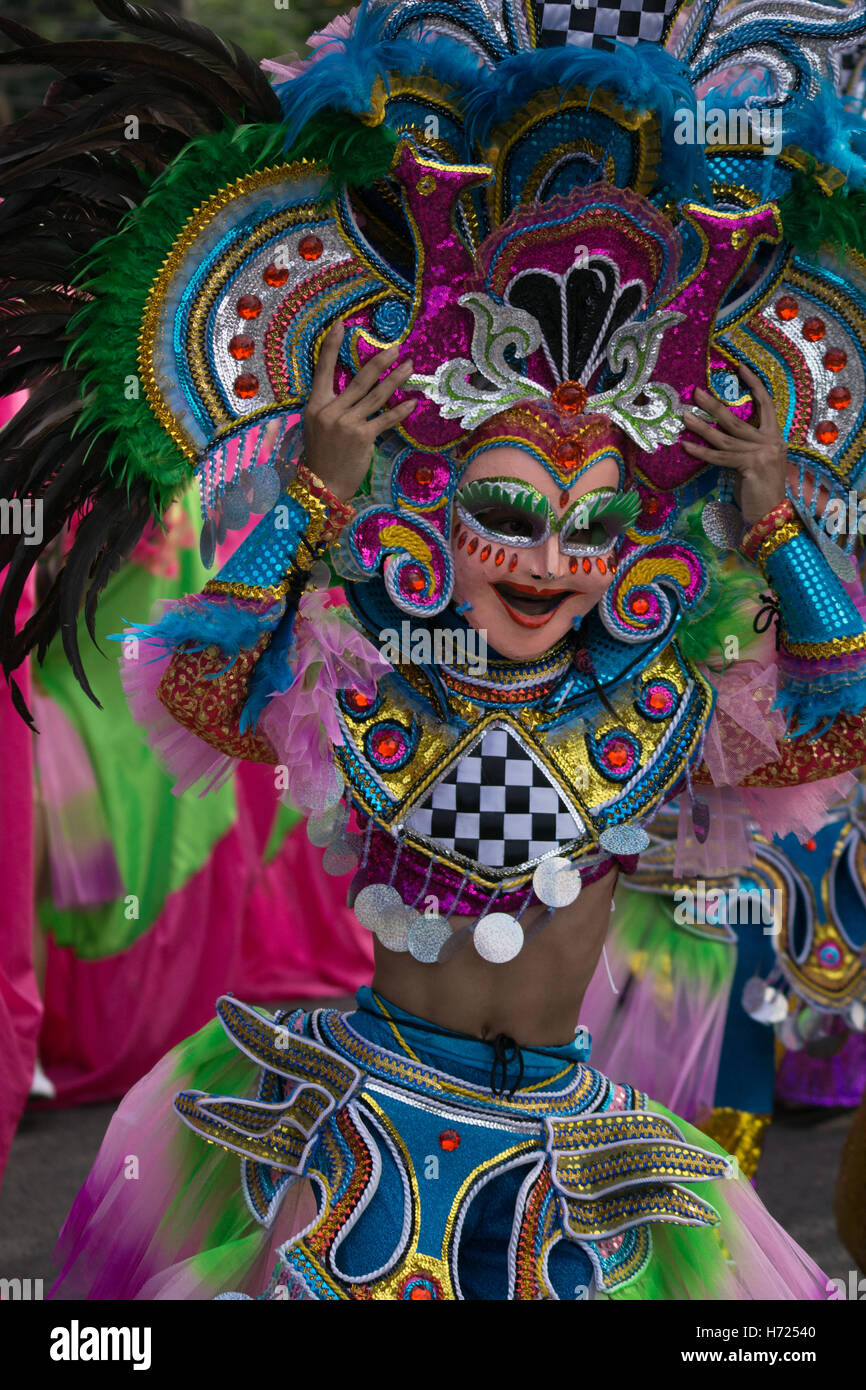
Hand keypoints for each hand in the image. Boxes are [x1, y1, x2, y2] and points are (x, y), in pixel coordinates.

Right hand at [302, 322, 416, 500]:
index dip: (331, 346)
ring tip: (409, 366)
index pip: (323, 369)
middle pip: (359, 379)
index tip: (341, 324)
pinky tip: (412, 402)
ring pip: (376, 395)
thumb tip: (353, 392)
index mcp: (315, 405)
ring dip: (395, 379)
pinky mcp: (363, 437)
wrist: (322, 485)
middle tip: (397, 347)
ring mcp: (347, 423)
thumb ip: (331, 407)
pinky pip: (385, 419)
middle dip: (380, 361)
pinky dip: (400, 411)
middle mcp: (331, 410)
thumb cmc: (321, 456)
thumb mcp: (317, 427)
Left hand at [681, 363, 786, 525]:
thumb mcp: (755, 463)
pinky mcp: (750, 467)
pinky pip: (720, 457)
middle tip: (695, 392)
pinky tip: (686, 446)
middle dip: (713, 405)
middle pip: (737, 419)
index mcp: (774, 437)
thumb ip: (744, 447)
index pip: (766, 403)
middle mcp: (770, 442)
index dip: (753, 384)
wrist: (771, 515)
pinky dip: (701, 452)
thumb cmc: (760, 491)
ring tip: (684, 417)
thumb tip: (719, 435)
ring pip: (725, 437)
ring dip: (701, 427)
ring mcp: (762, 454)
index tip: (739, 367)